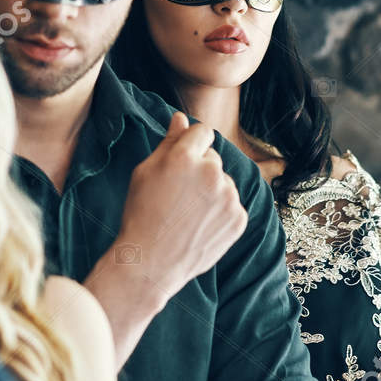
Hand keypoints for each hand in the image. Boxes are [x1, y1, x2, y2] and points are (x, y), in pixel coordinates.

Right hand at [98, 111, 246, 307]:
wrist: (151, 262)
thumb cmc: (141, 214)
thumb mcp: (144, 173)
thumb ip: (167, 143)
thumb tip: (181, 118)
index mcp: (184, 156)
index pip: (202, 131)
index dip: (191, 143)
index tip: (182, 159)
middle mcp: (211, 172)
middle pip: (212, 158)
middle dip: (199, 170)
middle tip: (176, 196)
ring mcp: (228, 196)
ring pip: (223, 182)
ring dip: (210, 191)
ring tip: (186, 214)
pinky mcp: (238, 218)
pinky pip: (231, 205)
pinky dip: (219, 213)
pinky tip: (198, 226)